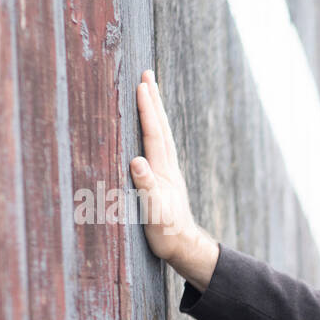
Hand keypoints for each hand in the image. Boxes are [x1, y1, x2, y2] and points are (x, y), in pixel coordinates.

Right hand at [130, 70, 218, 289]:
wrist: (183, 247)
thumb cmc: (166, 232)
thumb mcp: (154, 212)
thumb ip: (146, 187)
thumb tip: (137, 161)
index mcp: (163, 171)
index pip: (154, 133)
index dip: (147, 109)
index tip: (141, 84)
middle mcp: (167, 166)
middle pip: (160, 127)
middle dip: (153, 100)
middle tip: (147, 73)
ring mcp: (167, 172)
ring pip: (161, 134)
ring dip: (155, 111)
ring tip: (149, 91)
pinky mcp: (164, 179)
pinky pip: (158, 146)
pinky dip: (154, 130)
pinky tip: (150, 127)